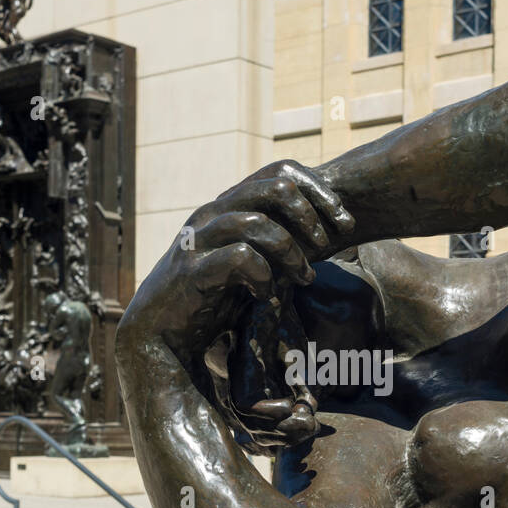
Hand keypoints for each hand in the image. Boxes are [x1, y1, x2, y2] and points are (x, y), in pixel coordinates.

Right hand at [116, 159, 354, 370]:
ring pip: (257, 222)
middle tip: (327, 246)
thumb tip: (332, 234)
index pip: (281, 172)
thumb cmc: (213, 297)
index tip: (345, 224)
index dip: (319, 192)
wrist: (162, 334)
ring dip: (292, 252)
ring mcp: (200, 239)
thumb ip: (279, 245)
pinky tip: (267, 296)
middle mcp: (213, 213)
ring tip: (305, 278)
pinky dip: (263, 277)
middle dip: (311, 215)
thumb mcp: (252, 264)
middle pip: (274, 187)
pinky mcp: (192, 270)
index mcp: (229, 205)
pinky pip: (239, 258)